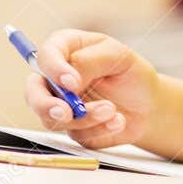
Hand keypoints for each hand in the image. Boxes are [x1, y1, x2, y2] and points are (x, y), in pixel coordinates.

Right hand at [21, 29, 159, 148]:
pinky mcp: (70, 128)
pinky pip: (75, 134)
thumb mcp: (120, 56)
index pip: (46, 55)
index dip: (54, 69)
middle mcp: (56, 78)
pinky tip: (118, 120)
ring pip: (54, 118)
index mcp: (66, 49)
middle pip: (33, 92)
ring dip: (85, 117)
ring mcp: (60, 105)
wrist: (149, 105)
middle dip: (46, 105)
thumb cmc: (132, 73)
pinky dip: (98, 129)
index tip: (72, 82)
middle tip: (67, 113)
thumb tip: (68, 79)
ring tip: (113, 110)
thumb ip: (91, 61)